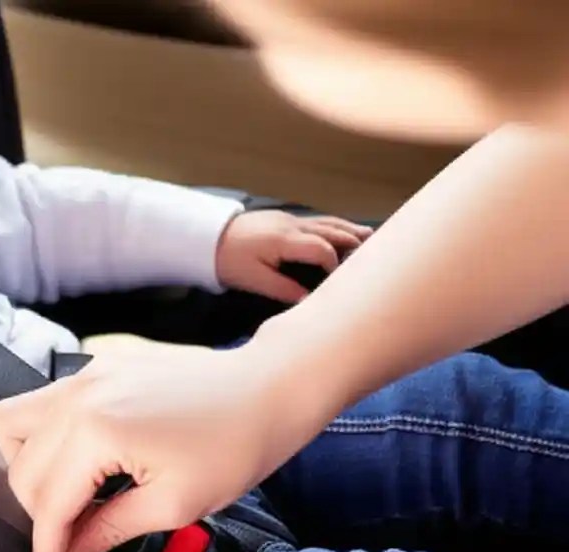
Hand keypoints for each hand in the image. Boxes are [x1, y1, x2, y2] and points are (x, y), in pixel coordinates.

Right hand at [0, 340, 329, 551]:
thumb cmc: (237, 443)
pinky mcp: (96, 367)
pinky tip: (85, 460)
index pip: (49, 507)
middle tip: (73, 544)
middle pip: (23, 470)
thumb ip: (106, 531)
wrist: (269, 389)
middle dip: (42, 517)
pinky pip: (43, 402)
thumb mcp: (174, 504)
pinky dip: (49, 437)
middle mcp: (79, 395)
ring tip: (68, 495)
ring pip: (13, 425)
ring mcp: (84, 375)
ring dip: (31, 468)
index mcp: (96, 430)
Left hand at [215, 210, 371, 302]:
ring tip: (369, 236)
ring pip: (326, 222)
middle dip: (352, 241)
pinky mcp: (283, 219)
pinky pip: (316, 221)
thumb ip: (284, 289)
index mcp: (284, 241)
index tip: (340, 280)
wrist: (206, 238)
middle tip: (376, 252)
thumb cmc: (228, 261)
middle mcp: (291, 226)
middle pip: (330, 230)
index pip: (322, 249)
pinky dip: (334, 226)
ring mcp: (288, 220)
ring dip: (347, 229)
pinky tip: (343, 230)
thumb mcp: (254, 280)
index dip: (335, 264)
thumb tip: (309, 302)